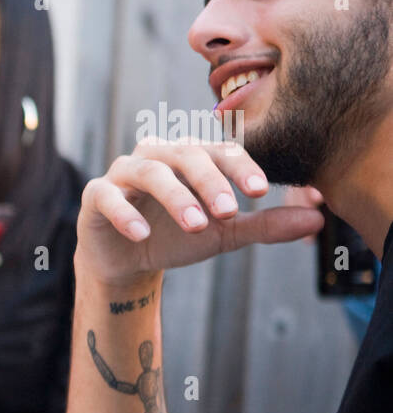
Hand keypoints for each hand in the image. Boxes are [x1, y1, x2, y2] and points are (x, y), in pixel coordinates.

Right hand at [75, 138, 324, 289]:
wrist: (126, 262)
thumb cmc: (174, 237)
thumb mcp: (223, 233)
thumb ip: (263, 223)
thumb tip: (318, 217)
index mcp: (188, 156)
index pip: (217, 150)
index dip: (240, 166)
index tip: (262, 192)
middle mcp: (155, 155)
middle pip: (185, 154)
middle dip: (210, 181)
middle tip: (231, 211)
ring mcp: (122, 173)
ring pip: (149, 171)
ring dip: (175, 196)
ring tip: (197, 225)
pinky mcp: (95, 196)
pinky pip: (108, 196)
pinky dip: (125, 213)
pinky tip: (143, 233)